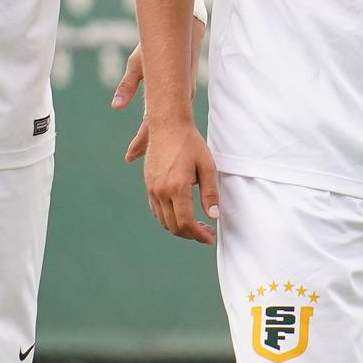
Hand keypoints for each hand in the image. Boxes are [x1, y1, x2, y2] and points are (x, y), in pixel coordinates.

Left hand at [112, 16, 206, 163]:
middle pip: (160, 130)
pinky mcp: (184, 93)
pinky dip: (163, 124)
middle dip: (146, 144)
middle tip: (130, 158)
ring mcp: (182, 98)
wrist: (184, 32)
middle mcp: (177, 101)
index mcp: (164, 96)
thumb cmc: (156, 46)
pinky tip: (156, 130)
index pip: (150, 127)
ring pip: (167, 123)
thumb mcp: (137, 64)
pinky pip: (173, 114)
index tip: (128, 156)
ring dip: (154, 136)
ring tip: (139, 149)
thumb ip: (126, 86)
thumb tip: (115, 107)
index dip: (139, 143)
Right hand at [142, 123, 219, 244]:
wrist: (167, 125)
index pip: (186, 222)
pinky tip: (182, 213)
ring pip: (163, 221)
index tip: (209, 238)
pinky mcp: (148, 184)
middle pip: (173, 226)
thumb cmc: (190, 143)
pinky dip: (168, 218)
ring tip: (195, 224)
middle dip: (190, 234)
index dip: (198, 235)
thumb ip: (210, 193)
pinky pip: (156, 210)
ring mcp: (152, 188)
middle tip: (206, 232)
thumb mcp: (207, 166)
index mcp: (177, 187)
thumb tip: (213, 216)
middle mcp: (161, 191)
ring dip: (179, 228)